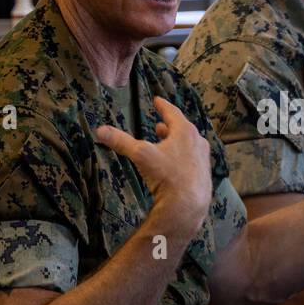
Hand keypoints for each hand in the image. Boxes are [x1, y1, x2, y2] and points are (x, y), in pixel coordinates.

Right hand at [95, 97, 212, 223]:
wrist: (188, 204)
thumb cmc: (166, 175)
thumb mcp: (141, 155)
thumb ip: (121, 141)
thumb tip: (100, 130)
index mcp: (185, 131)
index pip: (172, 112)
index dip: (162, 105)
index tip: (157, 100)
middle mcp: (198, 142)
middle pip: (182, 129)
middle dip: (169, 126)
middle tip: (160, 124)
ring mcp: (203, 158)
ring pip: (188, 144)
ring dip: (176, 141)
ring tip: (166, 141)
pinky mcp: (204, 174)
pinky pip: (191, 159)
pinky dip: (181, 156)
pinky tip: (174, 164)